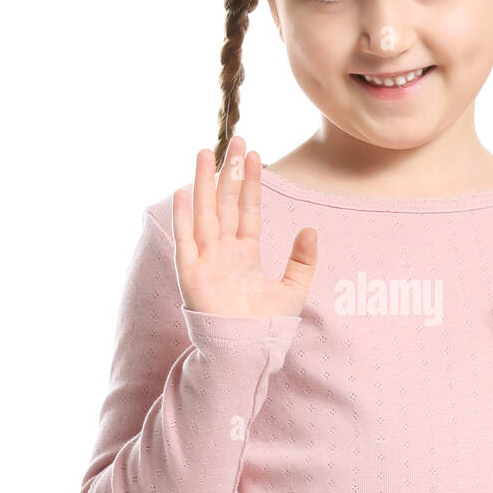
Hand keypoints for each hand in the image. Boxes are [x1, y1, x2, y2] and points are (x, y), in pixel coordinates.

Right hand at [172, 138, 317, 317]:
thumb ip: (303, 261)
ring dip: (203, 183)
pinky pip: (185, 241)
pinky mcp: (191, 273)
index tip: (254, 155)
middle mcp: (223, 251)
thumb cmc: (265, 326)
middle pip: (226, 203)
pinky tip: (182, 193)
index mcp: (244, 253)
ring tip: (205, 153)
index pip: (247, 209)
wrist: (246, 352)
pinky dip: (183, 218)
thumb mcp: (294, 290)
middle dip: (229, 172)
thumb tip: (310, 229)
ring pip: (204, 213)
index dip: (251, 182)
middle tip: (235, 140)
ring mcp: (206, 259)